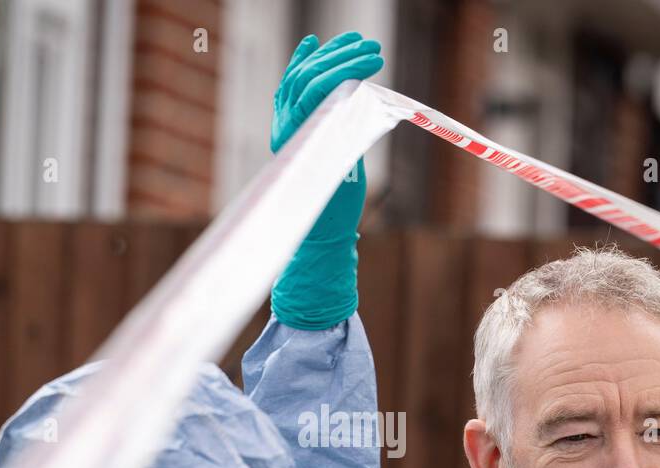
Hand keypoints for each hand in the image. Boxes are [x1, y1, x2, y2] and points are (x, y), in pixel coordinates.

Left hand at [270, 33, 382, 330]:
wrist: (318, 236)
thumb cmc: (333, 215)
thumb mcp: (345, 176)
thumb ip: (347, 139)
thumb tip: (357, 101)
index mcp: (295, 140)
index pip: (313, 90)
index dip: (343, 69)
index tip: (374, 61)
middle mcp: (285, 128)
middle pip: (306, 77)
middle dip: (340, 57)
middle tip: (372, 47)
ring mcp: (286, 126)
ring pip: (299, 79)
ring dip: (327, 56)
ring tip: (355, 41)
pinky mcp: (293, 129)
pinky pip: (293, 90)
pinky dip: (303, 65)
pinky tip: (312, 45)